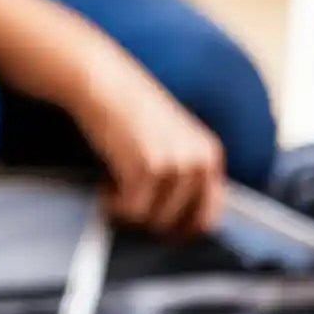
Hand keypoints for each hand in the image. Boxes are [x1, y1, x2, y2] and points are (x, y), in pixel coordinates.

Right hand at [77, 60, 225, 236]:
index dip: (182, 229)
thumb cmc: (131, 112)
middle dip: (151, 222)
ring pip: (153, 220)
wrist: (105, 84)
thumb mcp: (174, 141)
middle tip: (128, 205)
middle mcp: (199, 161)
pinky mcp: (147, 169)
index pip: (209, 215)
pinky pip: (130, 210)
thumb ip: (184, 173)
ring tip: (113, 188)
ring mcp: (175, 166)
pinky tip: (103, 186)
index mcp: (210, 155)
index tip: (159, 230)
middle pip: (179, 223)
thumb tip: (177, 222)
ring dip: (128, 212)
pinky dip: (112, 204)